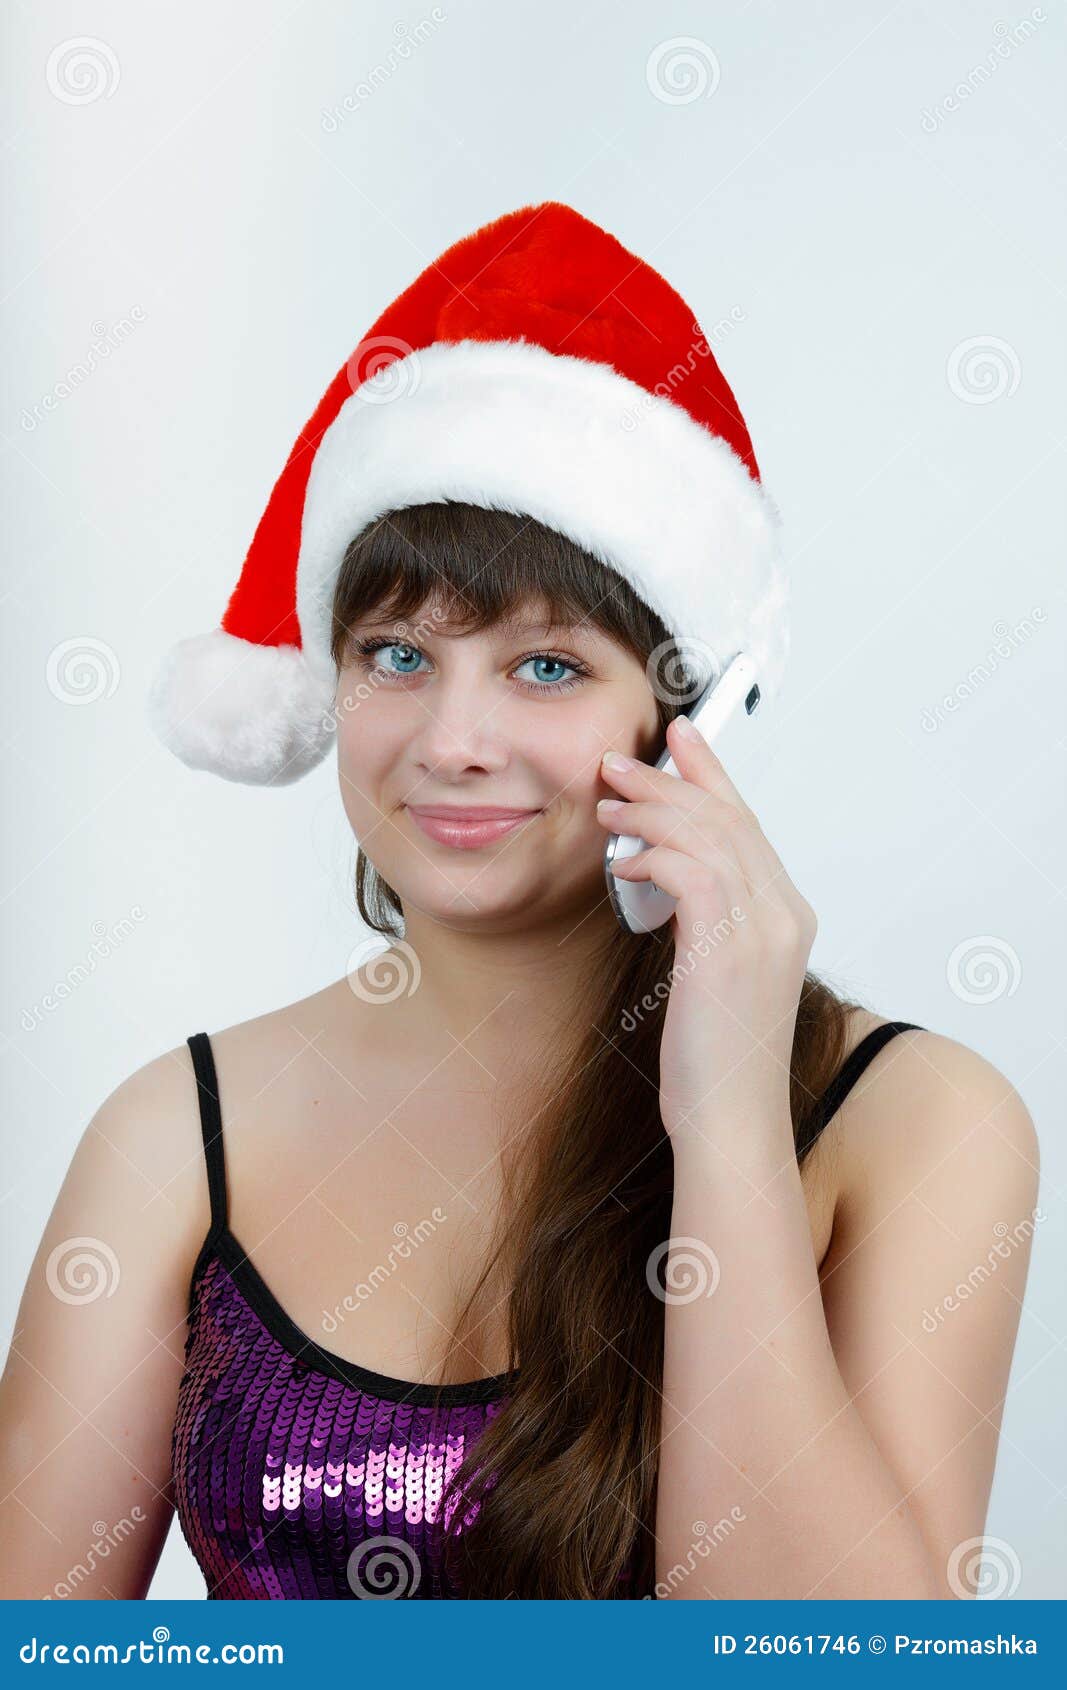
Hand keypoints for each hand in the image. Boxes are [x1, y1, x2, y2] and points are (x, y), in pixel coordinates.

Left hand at [596, 718, 817, 1146]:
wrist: (730, 1125)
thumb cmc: (714, 1063)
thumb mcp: (714, 978)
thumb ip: (705, 922)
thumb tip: (662, 876)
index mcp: (787, 916)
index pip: (748, 823)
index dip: (712, 773)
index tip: (680, 736)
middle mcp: (785, 914)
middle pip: (729, 816)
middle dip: (671, 777)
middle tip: (619, 759)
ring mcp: (764, 930)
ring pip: (708, 834)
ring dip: (650, 810)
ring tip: (607, 803)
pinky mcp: (730, 948)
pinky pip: (690, 871)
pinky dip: (651, 855)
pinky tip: (621, 863)